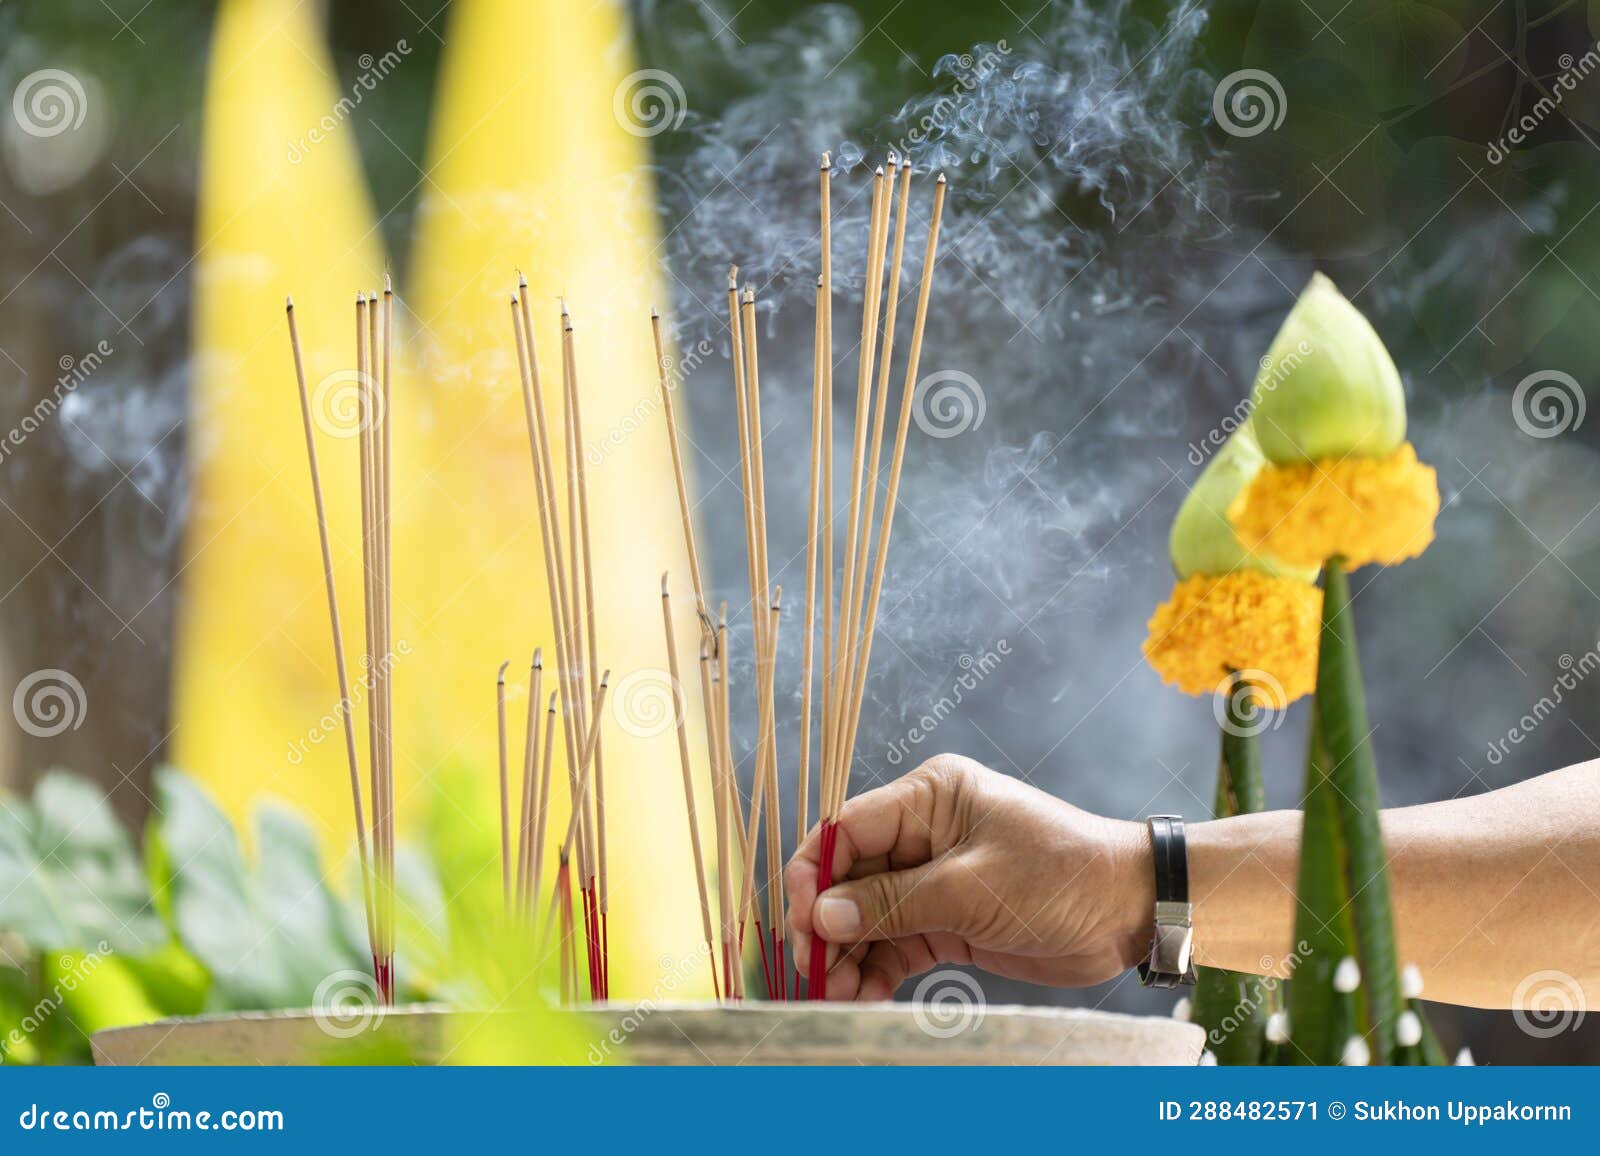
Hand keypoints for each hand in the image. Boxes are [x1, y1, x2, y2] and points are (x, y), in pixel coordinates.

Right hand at [785, 754, 1153, 999]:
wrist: (1129, 910)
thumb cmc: (1061, 875)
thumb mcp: (973, 888)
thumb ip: (895, 901)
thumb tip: (822, 914)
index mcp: (929, 797)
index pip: (847, 829)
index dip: (813, 873)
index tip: (799, 921)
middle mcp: (923, 833)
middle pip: (850, 877)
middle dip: (826, 922)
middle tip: (812, 969)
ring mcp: (933, 878)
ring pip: (867, 915)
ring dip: (847, 952)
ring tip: (835, 993)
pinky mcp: (946, 919)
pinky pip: (894, 942)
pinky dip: (874, 969)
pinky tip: (861, 995)